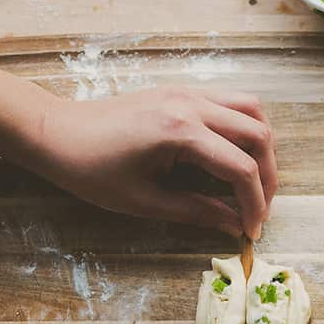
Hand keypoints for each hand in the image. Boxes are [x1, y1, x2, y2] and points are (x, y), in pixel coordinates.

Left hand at [27, 87, 276, 239]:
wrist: (55, 132)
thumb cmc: (90, 168)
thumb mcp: (143, 201)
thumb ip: (196, 211)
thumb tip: (233, 224)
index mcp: (179, 132)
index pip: (241, 168)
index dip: (254, 204)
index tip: (251, 231)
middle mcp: (190, 104)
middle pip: (258, 134)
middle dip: (268, 176)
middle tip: (260, 209)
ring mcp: (187, 92)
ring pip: (252, 110)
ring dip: (262, 147)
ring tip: (254, 181)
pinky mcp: (181, 92)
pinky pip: (230, 103)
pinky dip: (244, 129)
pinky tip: (234, 157)